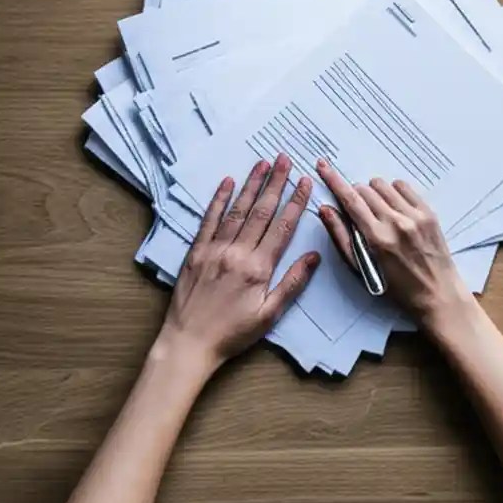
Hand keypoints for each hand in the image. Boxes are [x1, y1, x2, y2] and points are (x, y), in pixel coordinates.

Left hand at [155, 153, 319, 372]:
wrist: (189, 343)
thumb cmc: (233, 333)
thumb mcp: (270, 314)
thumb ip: (292, 283)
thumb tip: (314, 257)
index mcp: (258, 268)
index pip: (282, 227)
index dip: (296, 202)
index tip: (305, 181)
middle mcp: (237, 253)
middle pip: (261, 211)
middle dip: (275, 183)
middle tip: (285, 158)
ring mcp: (214, 250)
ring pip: (237, 210)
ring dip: (251, 185)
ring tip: (262, 164)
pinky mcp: (195, 252)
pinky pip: (209, 220)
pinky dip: (219, 200)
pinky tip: (227, 182)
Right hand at [314, 159, 471, 331]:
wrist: (436, 293)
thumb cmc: (395, 287)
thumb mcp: (362, 268)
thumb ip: (341, 237)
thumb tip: (325, 209)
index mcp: (376, 238)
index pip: (350, 200)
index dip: (333, 180)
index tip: (323, 166)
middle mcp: (396, 223)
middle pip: (365, 190)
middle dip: (356, 196)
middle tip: (360, 213)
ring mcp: (415, 216)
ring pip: (384, 185)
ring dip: (374, 193)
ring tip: (378, 212)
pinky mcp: (429, 213)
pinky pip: (404, 187)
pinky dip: (394, 192)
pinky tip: (394, 207)